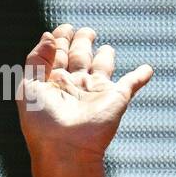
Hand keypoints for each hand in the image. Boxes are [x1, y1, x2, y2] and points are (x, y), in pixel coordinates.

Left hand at [18, 23, 153, 164]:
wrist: (65, 147)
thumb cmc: (42, 120)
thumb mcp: (29, 87)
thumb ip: (37, 59)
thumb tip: (48, 36)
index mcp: (51, 82)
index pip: (56, 55)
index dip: (59, 41)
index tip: (61, 29)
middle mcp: (73, 85)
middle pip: (79, 57)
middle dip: (81, 43)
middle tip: (84, 31)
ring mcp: (95, 91)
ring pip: (102, 67)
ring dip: (105, 57)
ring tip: (105, 48)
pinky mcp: (116, 98)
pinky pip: (131, 84)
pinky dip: (140, 76)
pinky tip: (146, 70)